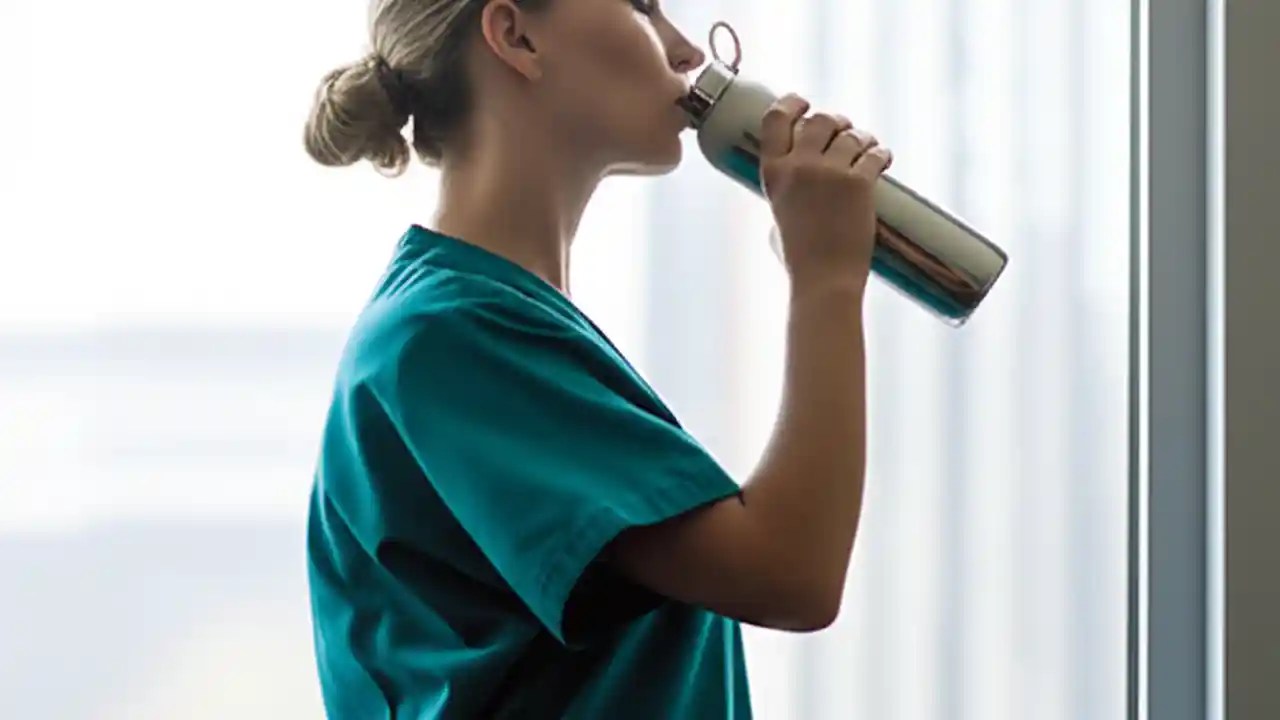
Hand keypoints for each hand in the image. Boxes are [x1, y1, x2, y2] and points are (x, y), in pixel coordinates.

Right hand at [759, 94, 892, 294]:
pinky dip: (881, 155)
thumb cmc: (800, 256)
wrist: (824, 280)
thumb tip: (799, 174)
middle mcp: (799, 167)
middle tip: (845, 130)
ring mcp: (830, 173)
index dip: (791, 104)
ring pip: (851, 134)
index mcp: (773, 174)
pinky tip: (883, 160)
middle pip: (820, 119)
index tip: (803, 103)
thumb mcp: (778, 214)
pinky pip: (874, 154)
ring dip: (862, 139)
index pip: (775, 119)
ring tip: (867, 149)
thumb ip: (787, 187)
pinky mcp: (859, 183)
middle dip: (836, 121)